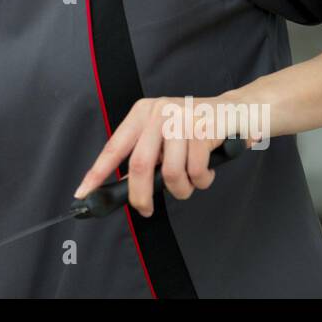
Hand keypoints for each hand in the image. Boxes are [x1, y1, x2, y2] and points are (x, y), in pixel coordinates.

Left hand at [72, 95, 228, 216]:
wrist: (237, 112)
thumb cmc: (197, 129)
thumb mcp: (164, 134)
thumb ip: (146, 155)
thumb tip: (126, 186)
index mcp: (142, 113)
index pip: (114, 147)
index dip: (97, 172)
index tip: (83, 192)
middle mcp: (159, 112)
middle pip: (140, 165)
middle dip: (141, 195)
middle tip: (146, 209)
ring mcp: (182, 118)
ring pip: (171, 172)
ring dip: (181, 189)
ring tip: (190, 182)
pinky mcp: (204, 128)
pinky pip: (196, 171)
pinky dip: (201, 180)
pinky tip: (206, 171)